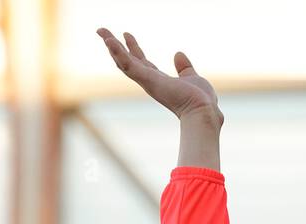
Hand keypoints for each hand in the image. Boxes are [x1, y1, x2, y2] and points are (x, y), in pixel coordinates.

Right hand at [97, 28, 221, 123]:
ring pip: (123, 62)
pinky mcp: (148, 80)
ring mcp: (147, 81)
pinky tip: (110, 40)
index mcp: (159, 81)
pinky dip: (118, 52)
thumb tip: (178, 54)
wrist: (204, 110)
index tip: (127, 35)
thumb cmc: (200, 100)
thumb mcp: (191, 77)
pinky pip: (128, 65)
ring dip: (111, 47)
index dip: (133, 48)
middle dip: (115, 46)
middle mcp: (150, 81)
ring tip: (102, 32)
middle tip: (102, 31)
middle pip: (127, 61)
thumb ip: (183, 67)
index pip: (142, 63)